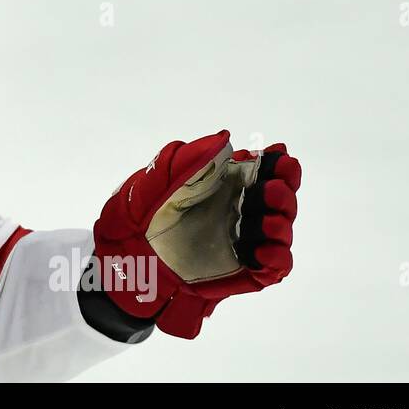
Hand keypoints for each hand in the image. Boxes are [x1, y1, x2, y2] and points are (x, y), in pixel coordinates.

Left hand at [92, 130, 299, 338]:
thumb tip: (223, 137)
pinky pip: (273, 267)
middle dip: (283, 192)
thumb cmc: (141, 213)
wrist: (126, 255)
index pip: (266, 171)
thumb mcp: (157, 179)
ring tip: (267, 221)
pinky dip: (276, 258)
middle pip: (281, 200)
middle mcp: (242, 210)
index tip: (280, 158)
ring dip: (280, 224)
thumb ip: (188, 157)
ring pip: (280, 232)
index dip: (279, 164)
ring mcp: (244, 241)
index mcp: (227, 185)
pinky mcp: (244, 271)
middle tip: (271, 189)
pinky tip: (262, 251)